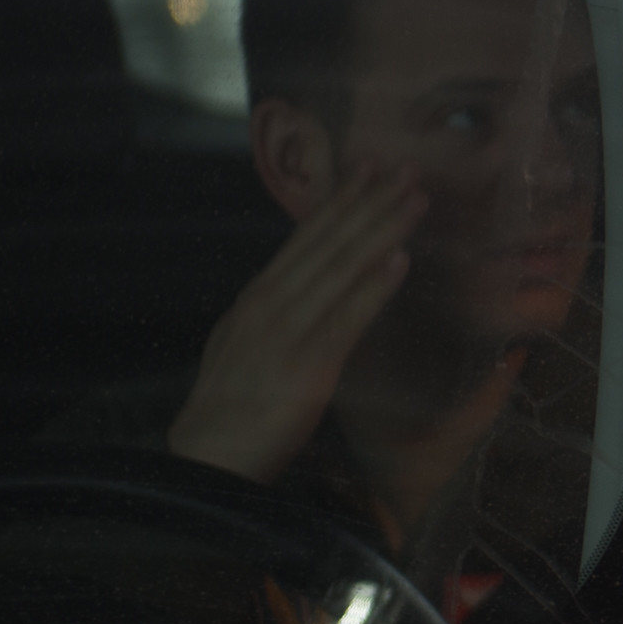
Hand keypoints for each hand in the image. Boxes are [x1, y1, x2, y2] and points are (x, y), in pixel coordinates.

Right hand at [168, 168, 421, 484]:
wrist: (207, 457)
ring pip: (341, 270)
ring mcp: (288, 332)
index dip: (340, 201)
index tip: (370, 168)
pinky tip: (399, 261)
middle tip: (407, 167)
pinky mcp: (307, 366)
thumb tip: (300, 286)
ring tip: (415, 200)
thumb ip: (273, 311)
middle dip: (369, 202)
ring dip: (381, 231)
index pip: (305, 238)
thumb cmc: (231, 405)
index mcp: (258, 297)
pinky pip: (346, 320)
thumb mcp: (245, 342)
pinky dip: (372, 288)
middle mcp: (271, 304)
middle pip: (327, 243)